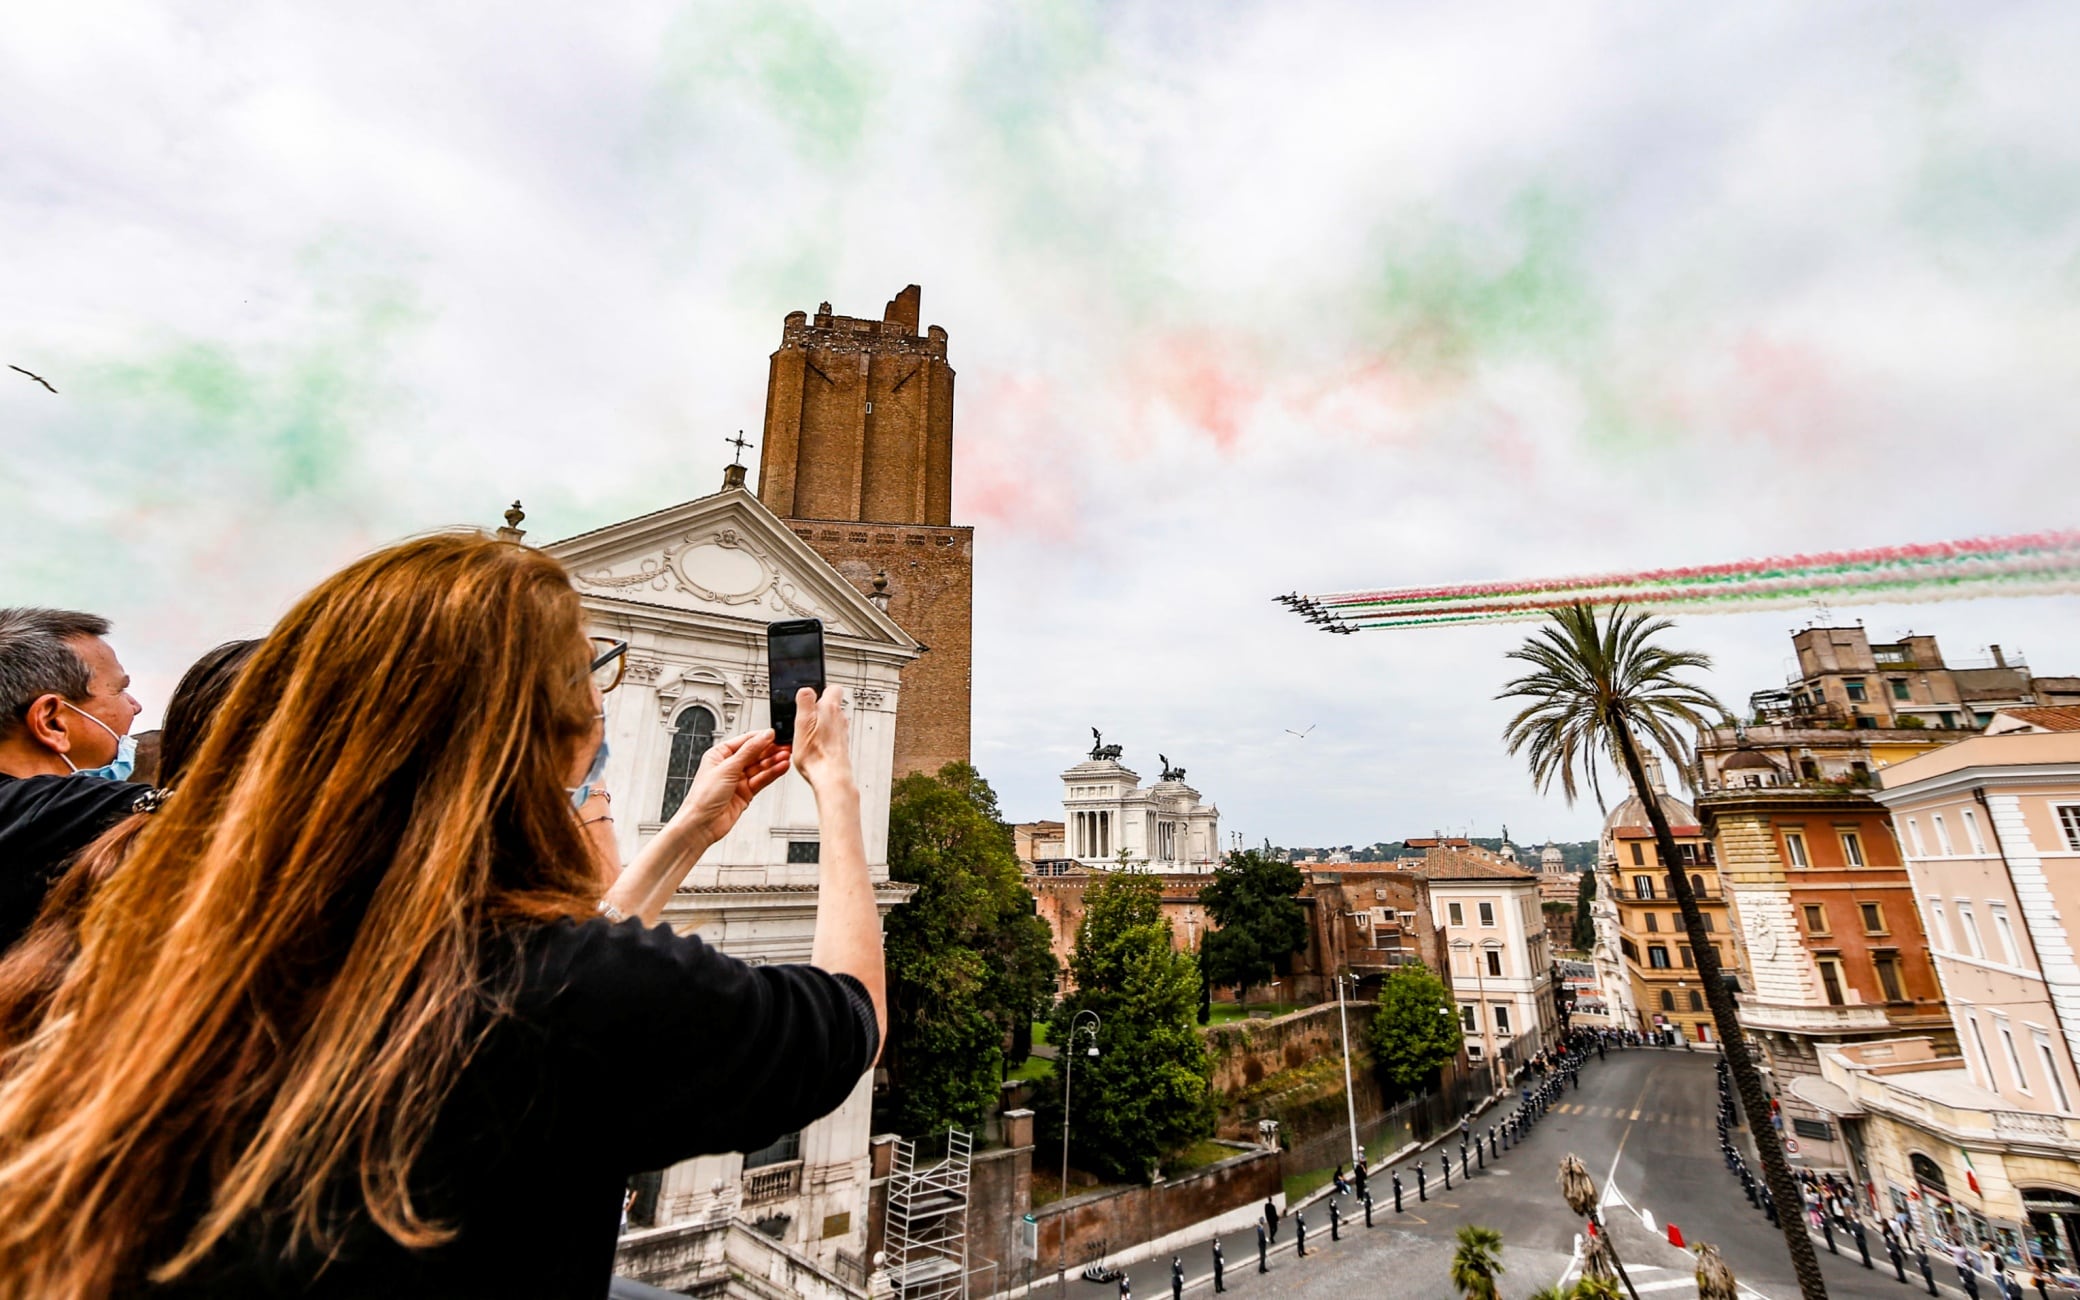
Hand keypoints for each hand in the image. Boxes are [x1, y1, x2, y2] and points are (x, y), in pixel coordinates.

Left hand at [664, 729, 790, 847]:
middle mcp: (729, 766)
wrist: (702, 824)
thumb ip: (749, 751)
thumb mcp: (727, 768)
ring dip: (773, 762)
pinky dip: (772, 774)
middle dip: (770, 750)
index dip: (760, 738)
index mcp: (719, 755)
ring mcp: (738, 780)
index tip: (775, 735)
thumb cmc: (703, 797)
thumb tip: (763, 736)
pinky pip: (762, 780)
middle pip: (754, 754)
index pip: (744, 741)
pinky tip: (781, 768)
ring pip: (760, 767)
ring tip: (786, 757)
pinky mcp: (746, 793)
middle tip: (785, 746)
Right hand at [790, 686, 853, 792]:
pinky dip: (822, 737)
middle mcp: (840, 719)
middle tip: (803, 718)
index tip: (810, 696)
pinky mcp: (840, 745)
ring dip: (820, 724)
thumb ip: (805, 702)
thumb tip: (806, 689)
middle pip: (831, 705)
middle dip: (818, 709)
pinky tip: (813, 745)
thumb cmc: (817, 755)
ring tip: (806, 733)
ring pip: (831, 720)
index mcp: (831, 708)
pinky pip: (831, 735)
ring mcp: (841, 733)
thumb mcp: (802, 723)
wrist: (830, 778)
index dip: (821, 689)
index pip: (833, 688)